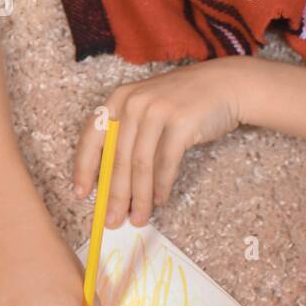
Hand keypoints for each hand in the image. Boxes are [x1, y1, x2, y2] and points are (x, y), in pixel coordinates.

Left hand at [73, 59, 249, 226]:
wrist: (224, 85)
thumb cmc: (183, 102)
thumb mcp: (148, 108)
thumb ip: (128, 134)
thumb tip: (113, 181)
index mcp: (119, 98)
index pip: (92, 137)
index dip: (84, 168)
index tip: (82, 193)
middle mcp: (135, 102)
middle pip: (118, 158)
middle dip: (114, 195)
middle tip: (112, 220)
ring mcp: (158, 111)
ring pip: (141, 165)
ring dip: (139, 197)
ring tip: (139, 218)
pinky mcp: (181, 123)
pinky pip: (166, 162)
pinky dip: (162, 186)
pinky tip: (160, 200)